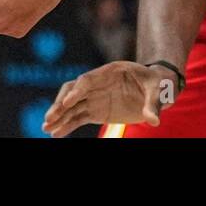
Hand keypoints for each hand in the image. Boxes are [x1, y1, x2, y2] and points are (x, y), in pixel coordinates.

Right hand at [41, 61, 177, 137]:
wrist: (158, 88)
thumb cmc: (158, 83)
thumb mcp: (159, 90)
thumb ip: (153, 104)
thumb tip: (153, 120)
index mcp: (110, 72)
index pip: (87, 79)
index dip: (76, 90)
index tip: (66, 102)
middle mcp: (97, 83)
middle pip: (73, 91)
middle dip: (60, 103)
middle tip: (50, 118)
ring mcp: (95, 97)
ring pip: (71, 106)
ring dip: (59, 116)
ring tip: (46, 128)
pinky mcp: (96, 110)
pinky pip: (78, 118)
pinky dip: (67, 125)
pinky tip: (56, 134)